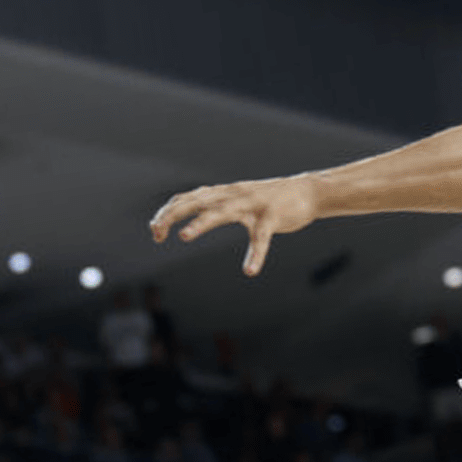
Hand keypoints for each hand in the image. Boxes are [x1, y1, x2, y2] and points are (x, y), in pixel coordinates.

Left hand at [149, 176, 319, 275]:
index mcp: (224, 193)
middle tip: (156, 232)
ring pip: (222, 212)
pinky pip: (261, 237)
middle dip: (173, 214)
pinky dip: (256, 254)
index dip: (169, 211)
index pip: (188, 197)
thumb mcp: (238, 198)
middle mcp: (233, 195)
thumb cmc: (269, 199)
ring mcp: (252, 204)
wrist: (307, 191)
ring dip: (201, 223)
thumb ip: (216, 203)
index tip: (154, 230)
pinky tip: (250, 270)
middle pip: (197, 201)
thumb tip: (190, 209)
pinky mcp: (272, 217)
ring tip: (183, 236)